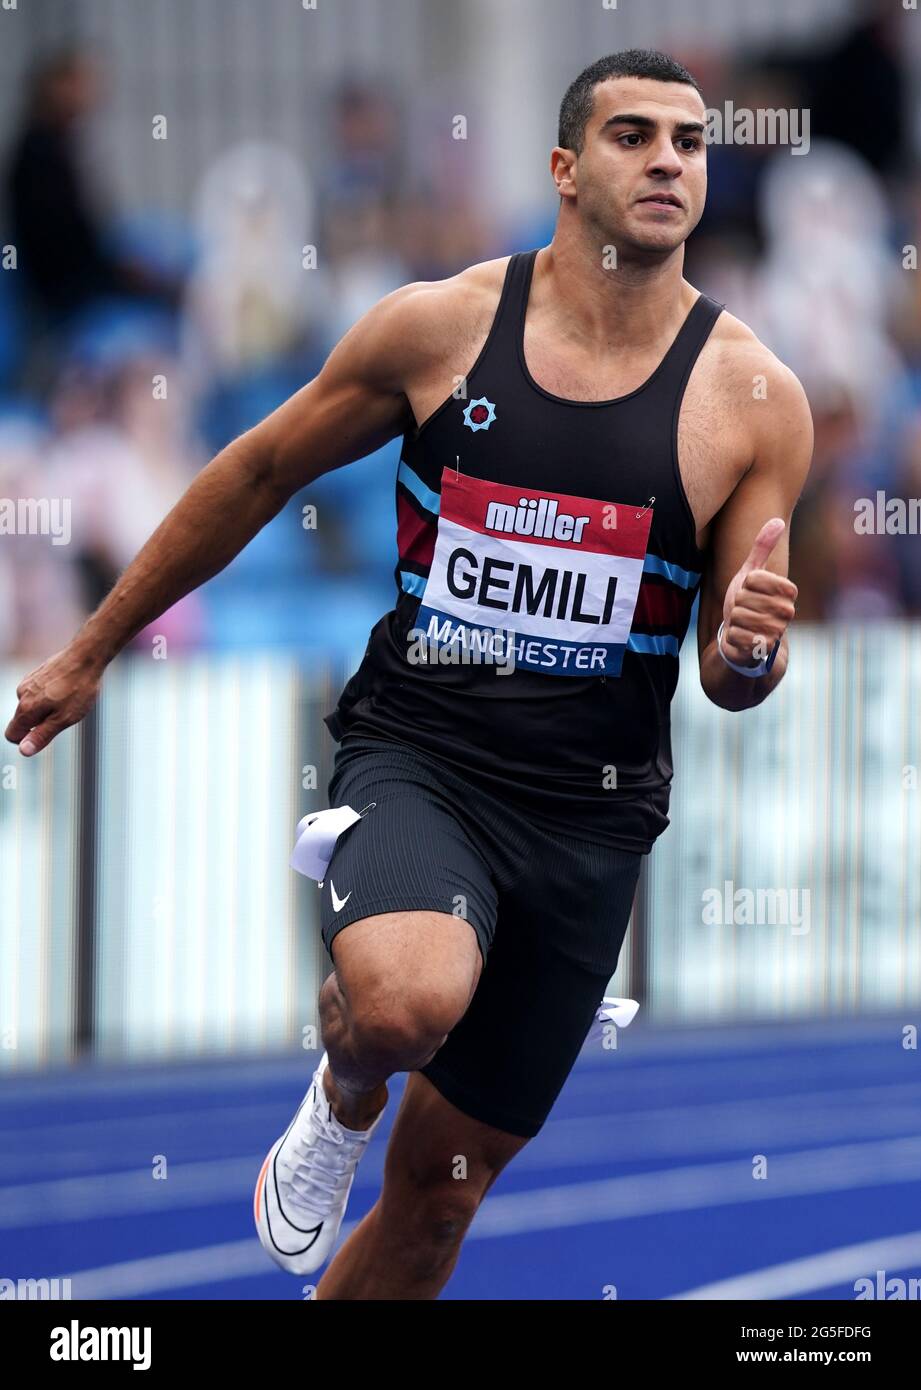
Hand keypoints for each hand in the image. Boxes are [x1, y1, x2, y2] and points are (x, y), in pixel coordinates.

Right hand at [4, 644, 104, 755]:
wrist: (86, 656)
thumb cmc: (78, 689)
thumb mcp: (63, 719)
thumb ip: (42, 736)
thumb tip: (23, 751)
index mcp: (25, 709)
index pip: (12, 735)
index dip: (27, 740)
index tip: (47, 734)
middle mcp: (22, 694)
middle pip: (24, 720)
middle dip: (41, 723)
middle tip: (65, 714)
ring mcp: (29, 682)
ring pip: (33, 705)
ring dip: (48, 708)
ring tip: (70, 699)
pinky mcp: (37, 673)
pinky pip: (39, 693)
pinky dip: (51, 695)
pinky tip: (68, 688)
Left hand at [721, 517, 796, 668]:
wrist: (743, 638)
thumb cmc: (748, 602)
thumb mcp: (751, 573)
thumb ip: (762, 548)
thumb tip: (776, 520)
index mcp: (788, 592)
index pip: (756, 578)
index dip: (745, 584)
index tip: (749, 590)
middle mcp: (787, 612)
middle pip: (745, 599)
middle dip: (736, 603)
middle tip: (742, 609)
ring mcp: (777, 632)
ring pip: (739, 616)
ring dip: (733, 620)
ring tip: (742, 623)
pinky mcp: (764, 650)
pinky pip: (736, 635)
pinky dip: (731, 636)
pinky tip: (739, 638)